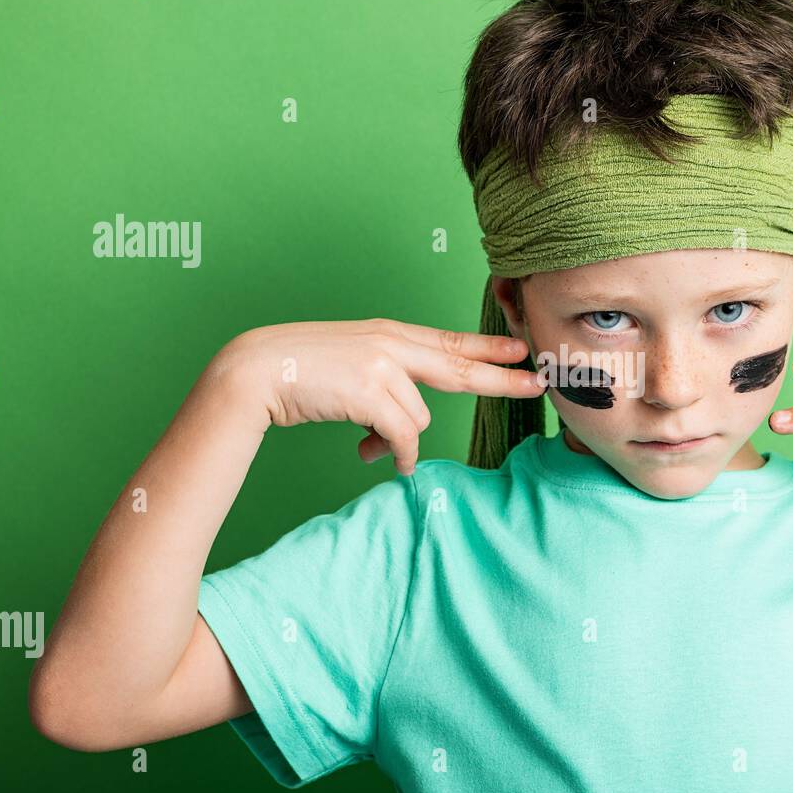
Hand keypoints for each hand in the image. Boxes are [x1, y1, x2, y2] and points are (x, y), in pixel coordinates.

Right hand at [213, 319, 546, 474]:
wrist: (254, 371)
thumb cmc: (297, 374)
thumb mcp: (348, 368)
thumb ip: (382, 390)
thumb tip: (397, 438)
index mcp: (388, 333)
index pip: (450, 341)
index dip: (488, 347)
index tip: (520, 350)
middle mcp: (391, 343)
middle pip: (461, 366)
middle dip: (503, 379)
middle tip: (538, 385)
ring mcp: (383, 365)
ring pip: (419, 417)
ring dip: (397, 441)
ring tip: (366, 447)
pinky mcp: (372, 391)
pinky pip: (403, 436)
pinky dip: (396, 454)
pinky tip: (368, 458)